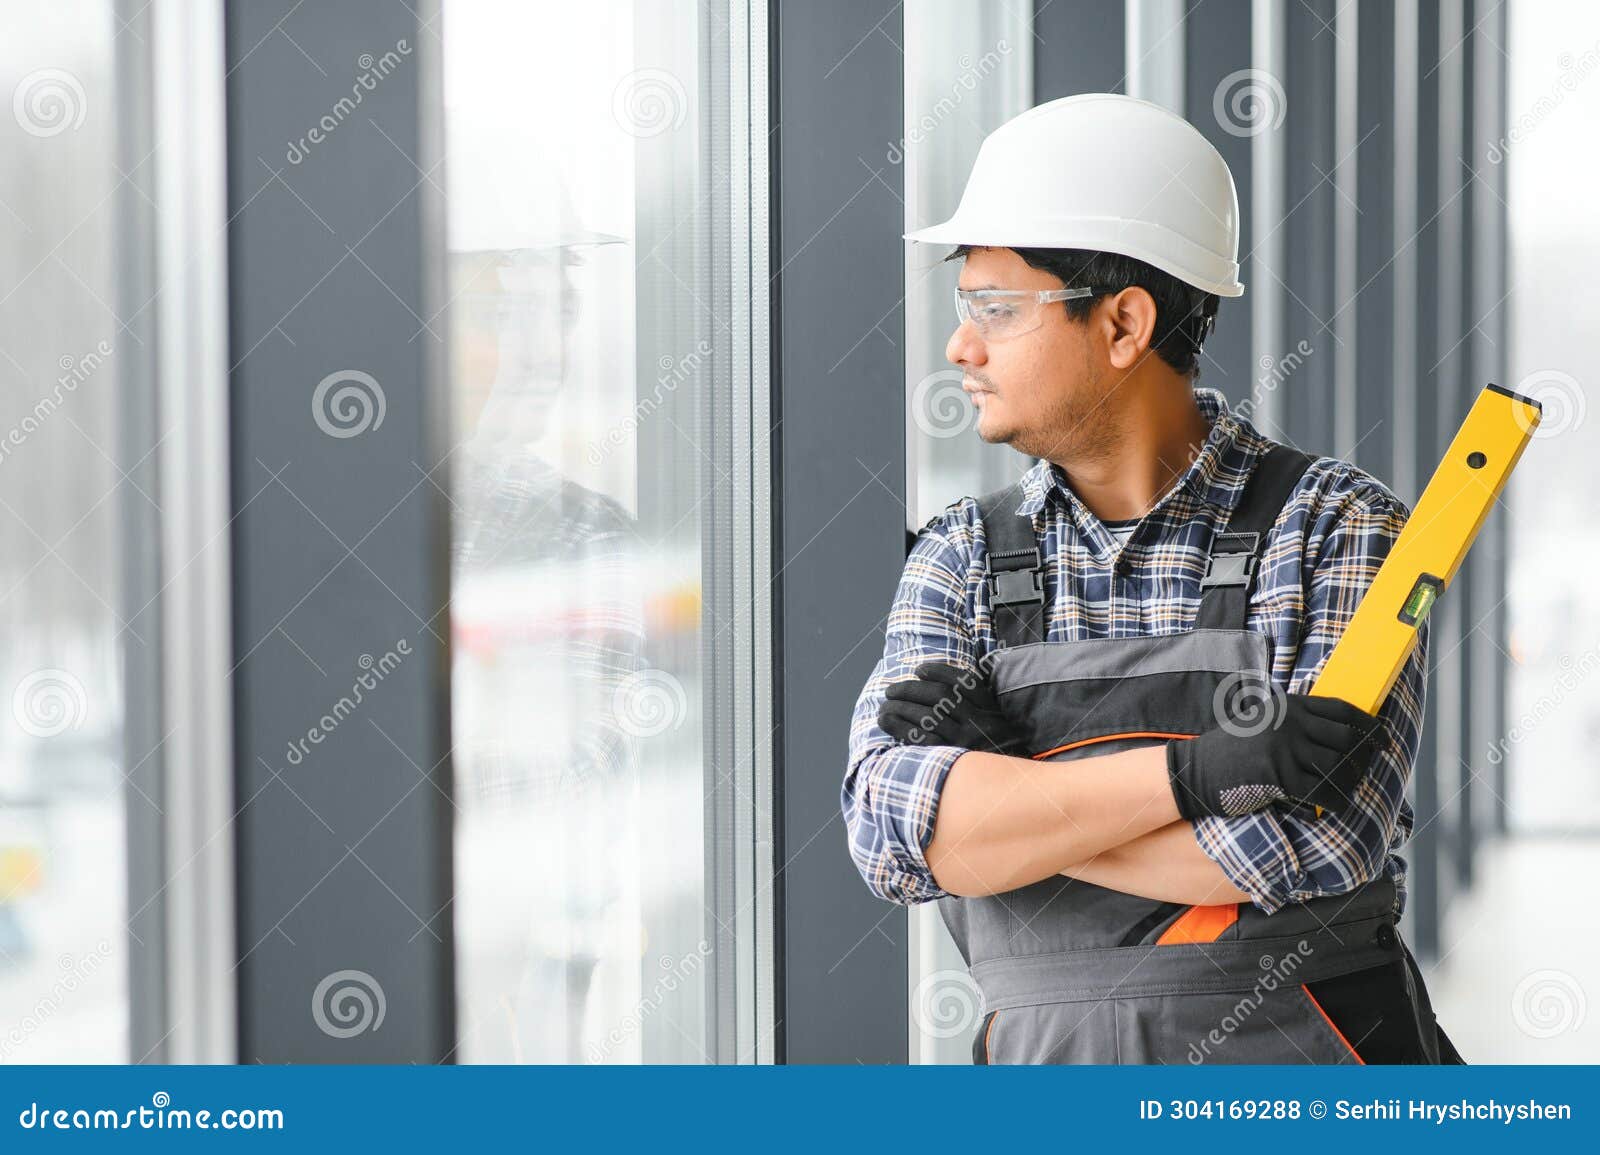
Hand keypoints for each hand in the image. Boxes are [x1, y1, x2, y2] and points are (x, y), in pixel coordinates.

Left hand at [877, 661, 1026, 754]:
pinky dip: (899, 726)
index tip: (918, 670)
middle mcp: (980, 721)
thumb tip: (939, 684)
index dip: (938, 671)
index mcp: (990, 708)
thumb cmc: (994, 751)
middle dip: (911, 689)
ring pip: (928, 715)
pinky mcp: (951, 757)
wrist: (1007, 785)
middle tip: (890, 689)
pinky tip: (886, 721)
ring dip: (901, 706)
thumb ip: (977, 704)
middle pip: (940, 695)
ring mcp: (966, 740)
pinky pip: (921, 738)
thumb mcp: (995, 723)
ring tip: (884, 705)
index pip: (963, 681)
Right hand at [1165, 692, 1381, 819]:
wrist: (1193, 770)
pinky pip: (1321, 792)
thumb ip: (1293, 723)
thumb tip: (1336, 739)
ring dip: (1350, 783)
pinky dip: (1335, 803)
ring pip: (1338, 767)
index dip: (1369, 726)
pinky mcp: (1278, 775)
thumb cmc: (1228, 751)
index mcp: (1288, 706)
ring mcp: (1284, 748)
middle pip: (1346, 739)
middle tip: (1364, 772)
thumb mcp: (1261, 722)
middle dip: (1363, 758)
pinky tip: (1334, 808)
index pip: (1342, 711)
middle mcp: (1290, 722)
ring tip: (1347, 792)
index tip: (1382, 740)